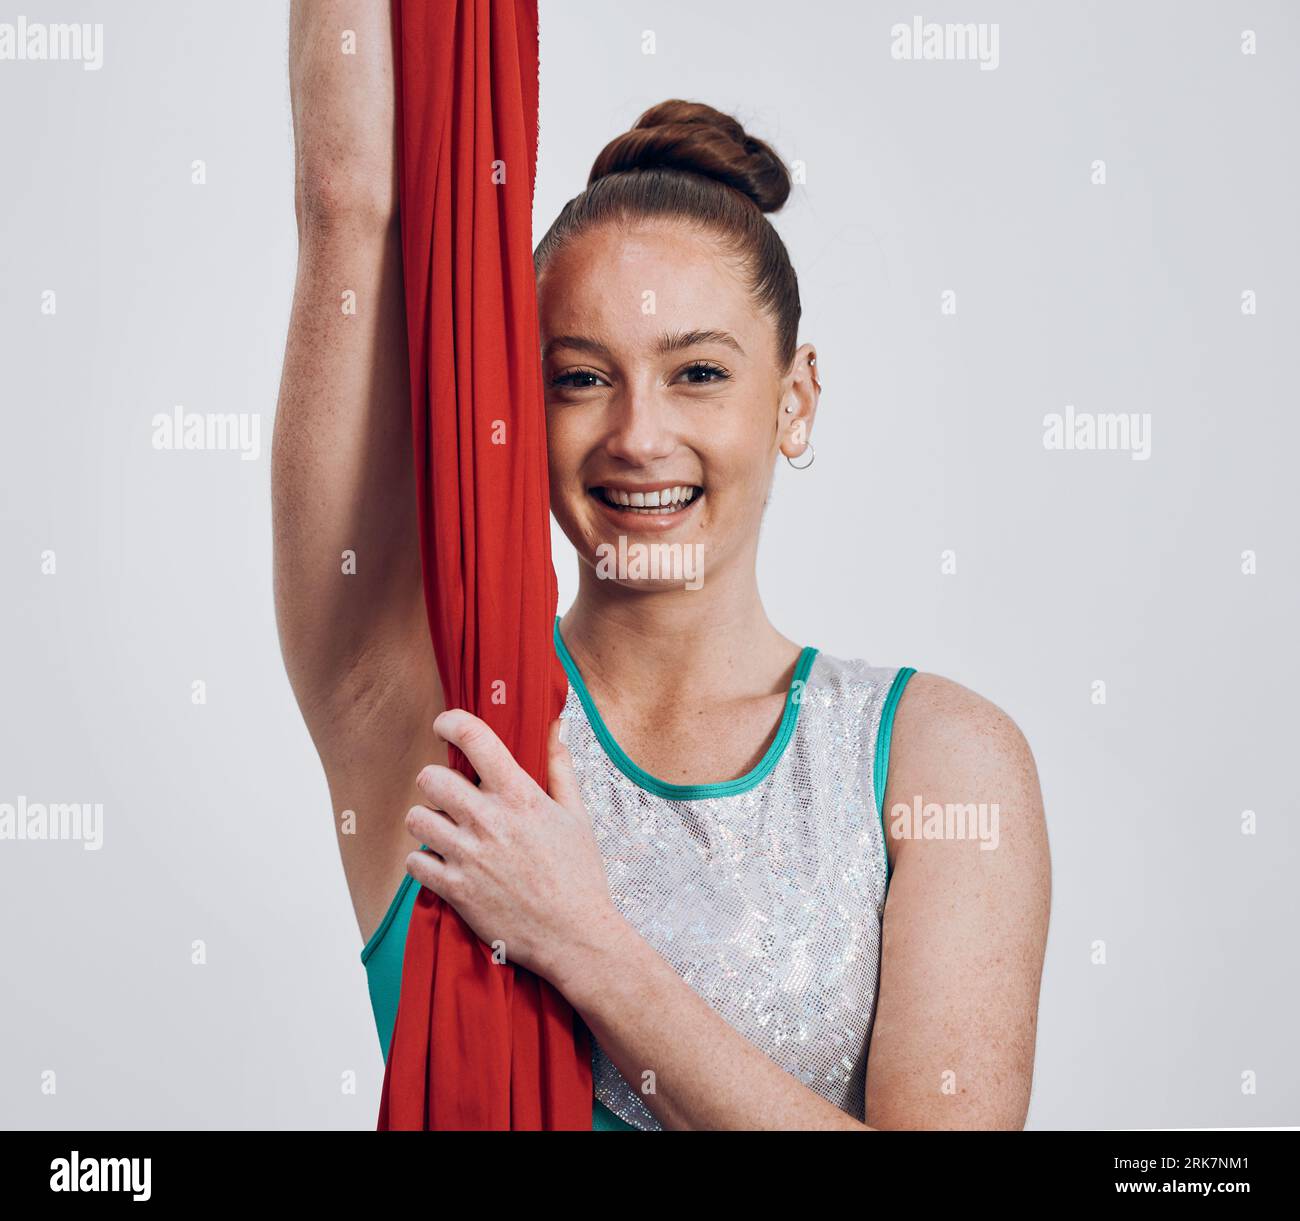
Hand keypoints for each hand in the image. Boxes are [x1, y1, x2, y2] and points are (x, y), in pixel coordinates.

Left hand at [404, 709, 617, 986]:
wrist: (576, 937)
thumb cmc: (580, 876)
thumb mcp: (578, 815)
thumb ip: (560, 767)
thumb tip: (556, 727)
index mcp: (520, 796)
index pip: (475, 739)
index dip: (451, 722)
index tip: (444, 725)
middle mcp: (489, 821)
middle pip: (431, 778)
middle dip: (435, 780)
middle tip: (446, 792)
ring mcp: (468, 856)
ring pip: (417, 818)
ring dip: (426, 820)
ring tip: (442, 828)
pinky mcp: (455, 890)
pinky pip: (415, 862)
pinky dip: (423, 861)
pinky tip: (441, 862)